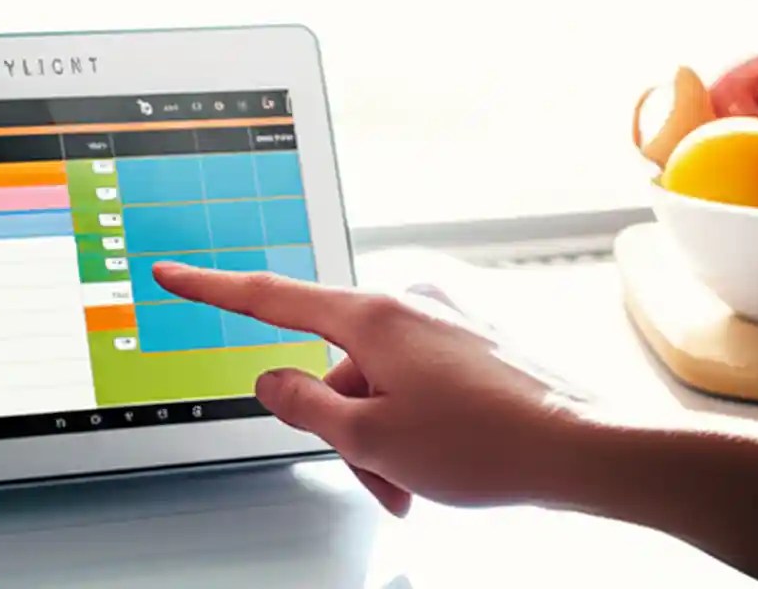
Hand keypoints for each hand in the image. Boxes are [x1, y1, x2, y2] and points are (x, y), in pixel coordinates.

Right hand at [153, 263, 579, 513]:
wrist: (584, 446)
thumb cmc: (489, 441)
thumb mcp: (371, 437)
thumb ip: (303, 406)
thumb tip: (269, 381)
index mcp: (373, 316)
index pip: (271, 299)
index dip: (211, 290)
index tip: (173, 275)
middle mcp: (408, 304)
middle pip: (334, 365)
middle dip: (342, 424)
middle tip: (376, 476)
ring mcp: (444, 318)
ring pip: (377, 381)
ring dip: (382, 433)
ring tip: (416, 482)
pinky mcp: (471, 339)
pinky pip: (415, 378)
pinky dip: (412, 419)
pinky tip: (438, 461)